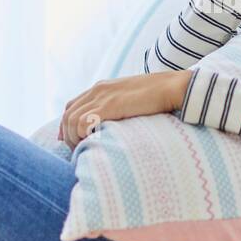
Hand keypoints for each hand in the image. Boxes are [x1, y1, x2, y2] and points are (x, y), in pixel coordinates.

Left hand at [58, 69, 193, 149]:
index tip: (71, 141)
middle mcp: (98, 90)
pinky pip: (81, 123)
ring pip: (71, 121)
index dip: (66, 125)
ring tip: (85, 151)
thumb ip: (119, 109)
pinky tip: (92, 143)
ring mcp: (102, 97)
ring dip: (74, 139)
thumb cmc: (159, 98)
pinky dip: (82, 136)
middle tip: (79, 151)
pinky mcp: (109, 106)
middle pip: (67, 115)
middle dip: (68, 136)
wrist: (173, 88)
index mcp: (102, 88)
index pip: (72, 106)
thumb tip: (112, 126)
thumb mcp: (132, 100)